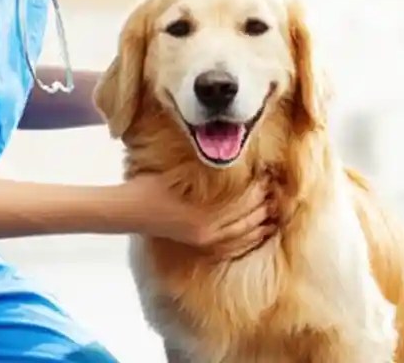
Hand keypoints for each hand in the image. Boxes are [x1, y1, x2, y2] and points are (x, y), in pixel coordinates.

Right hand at [123, 173, 275, 258]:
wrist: (127, 211)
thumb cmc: (149, 186)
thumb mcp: (178, 173)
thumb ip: (204, 171)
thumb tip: (230, 157)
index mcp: (204, 215)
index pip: (244, 203)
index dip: (259, 189)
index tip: (268, 175)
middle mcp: (208, 233)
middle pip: (249, 220)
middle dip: (265, 205)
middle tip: (276, 191)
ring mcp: (205, 241)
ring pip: (244, 235)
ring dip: (262, 223)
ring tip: (274, 210)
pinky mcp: (201, 245)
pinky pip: (234, 246)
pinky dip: (250, 238)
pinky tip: (259, 231)